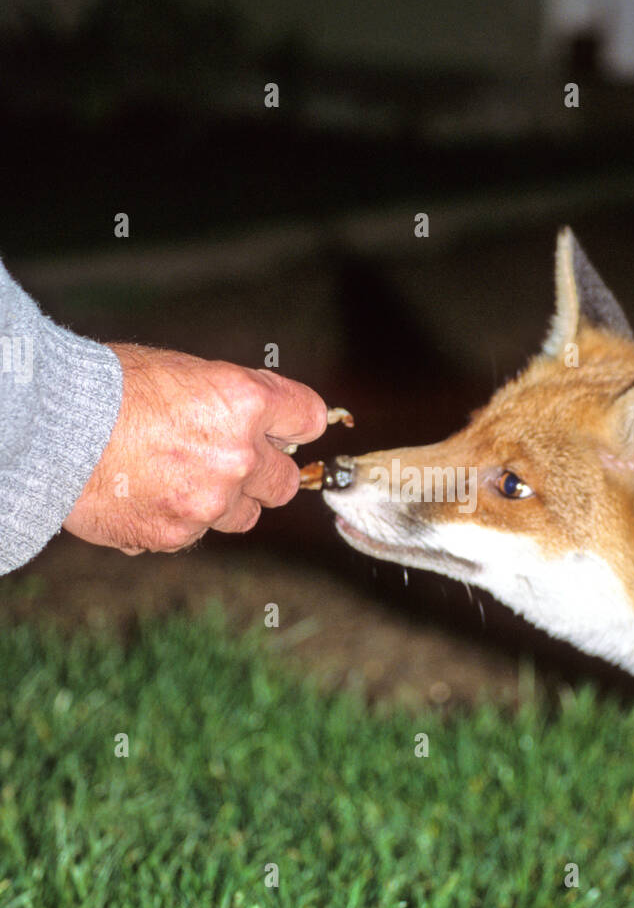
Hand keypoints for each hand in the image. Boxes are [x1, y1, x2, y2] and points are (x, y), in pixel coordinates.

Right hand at [63, 343, 325, 553]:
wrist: (52, 430)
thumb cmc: (108, 389)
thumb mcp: (183, 372)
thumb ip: (231, 401)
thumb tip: (263, 422)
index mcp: (242, 402)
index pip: (306, 418)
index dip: (297, 425)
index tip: (290, 430)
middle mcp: (236, 455)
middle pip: (285, 481)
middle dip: (265, 472)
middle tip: (235, 461)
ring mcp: (208, 501)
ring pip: (244, 515)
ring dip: (225, 501)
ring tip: (180, 478)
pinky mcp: (176, 534)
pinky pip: (196, 533)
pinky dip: (179, 519)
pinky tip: (147, 494)